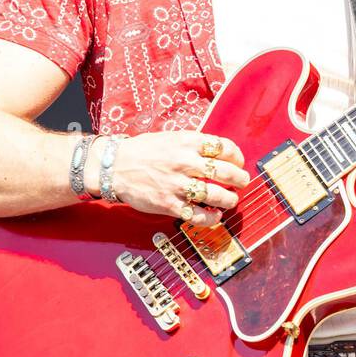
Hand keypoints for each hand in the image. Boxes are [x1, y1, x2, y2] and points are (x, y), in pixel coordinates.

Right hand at [84, 131, 251, 225]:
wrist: (113, 166)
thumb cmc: (143, 151)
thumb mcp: (171, 137)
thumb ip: (194, 144)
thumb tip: (218, 152)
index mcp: (187, 143)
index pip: (224, 147)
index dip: (237, 156)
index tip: (238, 162)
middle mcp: (185, 163)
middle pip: (225, 172)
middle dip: (240, 179)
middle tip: (242, 182)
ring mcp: (177, 185)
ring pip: (216, 195)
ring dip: (230, 199)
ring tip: (231, 200)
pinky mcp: (169, 204)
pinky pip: (197, 215)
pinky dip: (211, 218)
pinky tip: (215, 217)